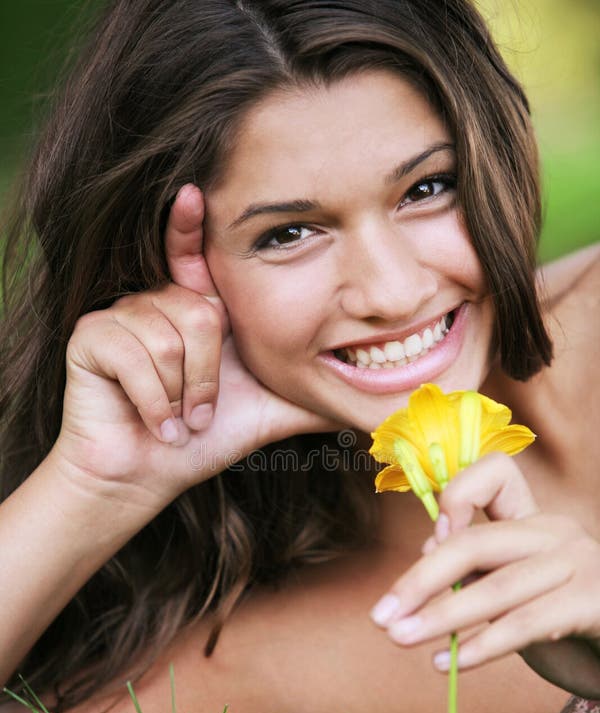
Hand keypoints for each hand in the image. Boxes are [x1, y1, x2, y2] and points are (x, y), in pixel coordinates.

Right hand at [54, 184, 337, 508]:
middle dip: (209, 380)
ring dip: (183, 397)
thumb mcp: (269, 409)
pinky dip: (154, 404)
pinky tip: (153, 425)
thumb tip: (376, 394)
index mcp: (198, 310)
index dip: (192, 224)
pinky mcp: (90, 339)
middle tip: (202, 415)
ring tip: (177, 421)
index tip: (197, 191)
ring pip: (172, 338)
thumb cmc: (204, 440)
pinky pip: (136, 357)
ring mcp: (120, 318)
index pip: (194, 255)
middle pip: (202, 312)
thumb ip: (313, 392)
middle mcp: (159, 303)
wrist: (148, 476)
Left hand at [370, 453, 599, 698]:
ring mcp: (579, 565)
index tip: (429, 538)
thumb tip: (428, 550)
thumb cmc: (565, 622)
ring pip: (496, 588)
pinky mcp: (593, 603)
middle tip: (381, 616)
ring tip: (401, 639)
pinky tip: (448, 663)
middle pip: (475, 542)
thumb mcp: (514, 590)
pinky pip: (526, 624)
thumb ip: (478, 568)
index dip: (458, 494)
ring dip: (440, 617)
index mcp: (534, 521)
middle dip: (420, 581)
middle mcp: (556, 534)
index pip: (496, 474)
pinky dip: (481, 647)